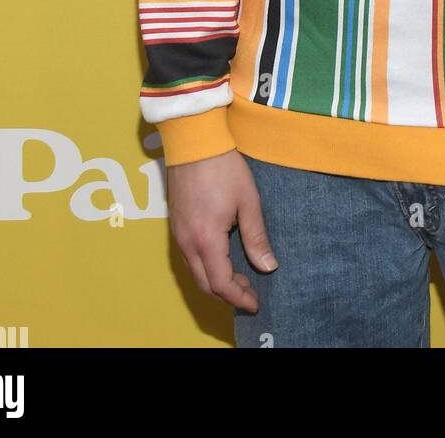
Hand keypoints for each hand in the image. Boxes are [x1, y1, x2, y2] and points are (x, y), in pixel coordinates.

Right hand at [166, 149, 277, 312]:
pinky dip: (206, 267)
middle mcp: (188, 243)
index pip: (221, 283)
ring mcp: (179, 234)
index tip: (255, 303)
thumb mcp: (248, 201)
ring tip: (240, 276)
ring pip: (195, 272)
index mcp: (206, 240)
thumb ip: (256, 237)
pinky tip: (222, 258)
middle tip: (251, 292)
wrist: (194, 142)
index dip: (239, 297)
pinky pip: (189, 258)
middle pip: (205, 284)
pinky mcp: (176, 225)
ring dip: (216, 281)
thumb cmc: (224, 168)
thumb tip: (268, 266)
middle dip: (228, 294)